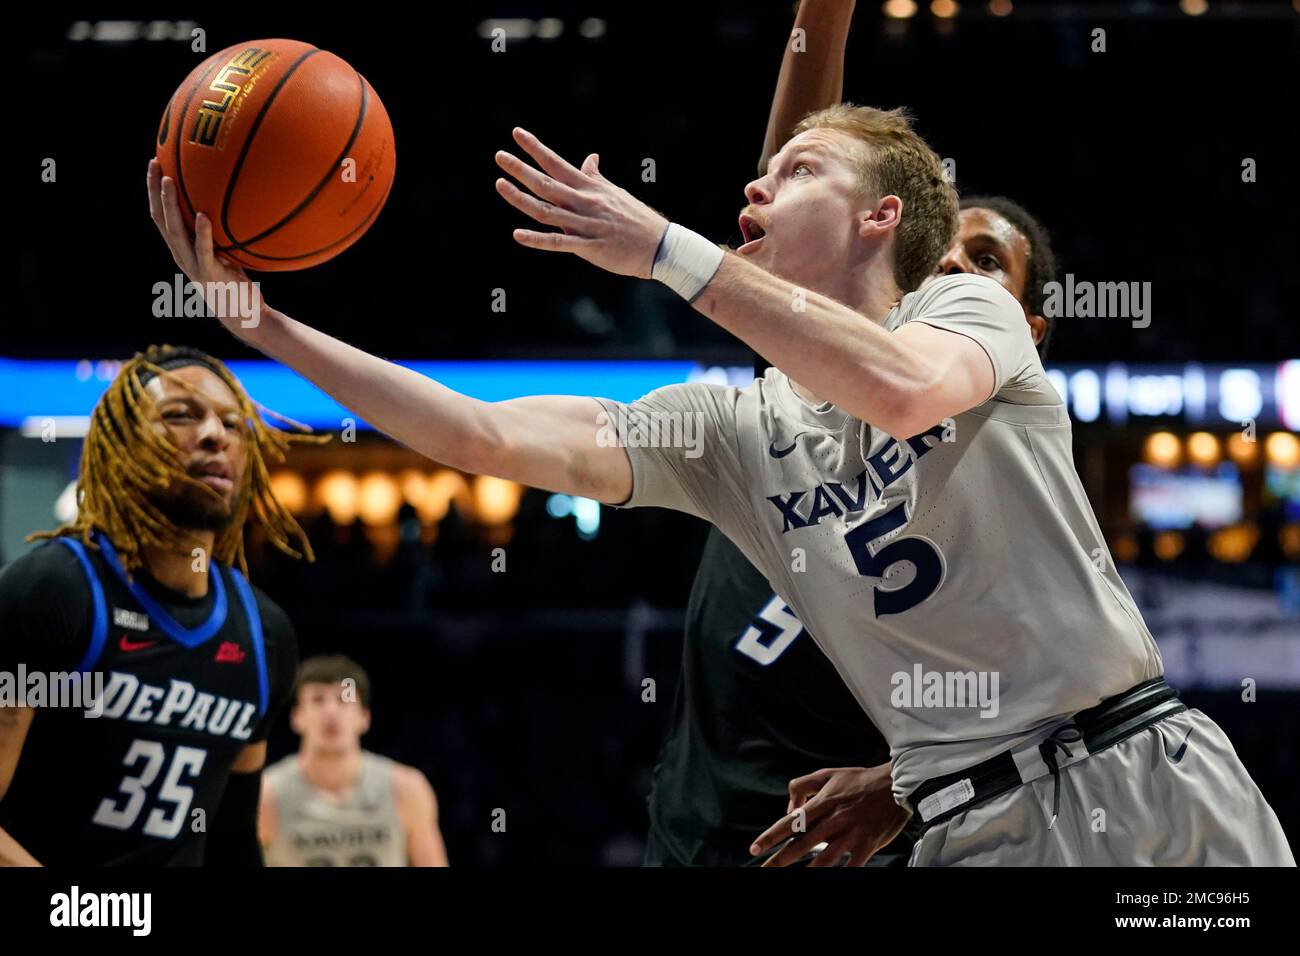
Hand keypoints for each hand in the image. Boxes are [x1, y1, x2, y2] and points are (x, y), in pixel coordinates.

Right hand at [146, 159, 266, 334]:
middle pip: (160, 219)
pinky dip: (202, 233)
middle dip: (154, 190)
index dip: (153, 191)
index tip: (155, 163)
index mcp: (182, 249)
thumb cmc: (237, 283)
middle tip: (154, 163)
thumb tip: (231, 204)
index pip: (161, 216)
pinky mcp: (210, 274)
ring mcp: (193, 266)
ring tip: (168, 181)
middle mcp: (181, 256)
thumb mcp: (226, 253)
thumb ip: (220, 233)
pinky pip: (204, 250)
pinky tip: (203, 215)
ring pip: (174, 232)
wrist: (246, 317)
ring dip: (170, 206)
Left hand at [495, 128, 668, 278]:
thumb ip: (595, 177)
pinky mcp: (589, 247)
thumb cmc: (636, 218)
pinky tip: (517, 235)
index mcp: (589, 188)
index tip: (517, 134)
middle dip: (521, 169)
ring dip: (521, 198)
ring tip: (500, 185)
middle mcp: (585, 203)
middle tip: (499, 156)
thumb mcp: (615, 192)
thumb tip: (591, 157)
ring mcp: (586, 225)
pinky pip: (559, 243)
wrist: (659, 245)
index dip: (536, 149)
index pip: (557, 163)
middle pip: (547, 183)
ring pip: (547, 210)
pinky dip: (537, 240)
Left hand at [749, 764, 909, 866]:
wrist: (897, 784)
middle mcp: (833, 820)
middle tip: (764, 869)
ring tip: (787, 879)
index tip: (755, 848)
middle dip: (780, 860)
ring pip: (823, 859)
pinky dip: (840, 874)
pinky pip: (851, 866)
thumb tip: (790, 808)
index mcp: (822, 802)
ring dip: (806, 871)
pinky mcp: (867, 845)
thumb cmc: (859, 779)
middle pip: (801, 845)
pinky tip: (827, 880)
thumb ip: (803, 786)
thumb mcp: (828, 774)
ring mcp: (851, 834)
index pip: (790, 822)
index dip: (771, 836)